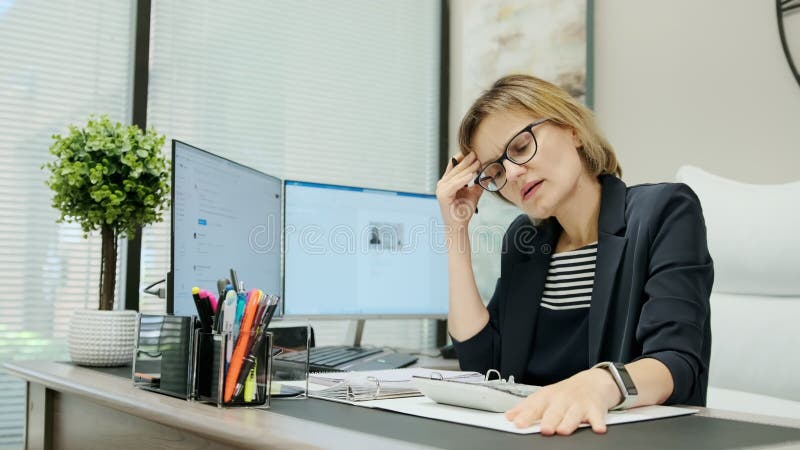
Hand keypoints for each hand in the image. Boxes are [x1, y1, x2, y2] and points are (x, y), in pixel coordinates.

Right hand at [435, 152, 482, 227]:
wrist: (458, 226)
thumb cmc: (464, 211)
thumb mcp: (473, 193)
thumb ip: (477, 183)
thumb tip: (487, 173)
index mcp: (447, 182)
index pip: (454, 166)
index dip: (462, 158)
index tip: (473, 152)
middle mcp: (442, 184)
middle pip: (455, 169)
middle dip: (466, 161)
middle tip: (476, 153)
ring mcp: (441, 189)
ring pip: (456, 176)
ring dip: (467, 168)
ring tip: (477, 162)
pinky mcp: (443, 195)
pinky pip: (454, 185)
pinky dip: (463, 179)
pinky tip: (471, 175)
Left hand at [504, 368, 621, 435]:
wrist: (593, 382)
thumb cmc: (565, 392)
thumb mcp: (545, 396)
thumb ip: (526, 408)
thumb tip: (509, 416)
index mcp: (548, 397)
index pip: (534, 406)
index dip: (525, 415)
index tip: (518, 423)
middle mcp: (563, 399)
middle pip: (554, 411)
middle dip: (549, 420)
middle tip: (544, 429)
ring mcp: (579, 403)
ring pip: (574, 414)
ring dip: (569, 422)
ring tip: (563, 430)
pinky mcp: (595, 408)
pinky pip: (597, 416)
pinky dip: (598, 422)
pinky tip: (597, 428)